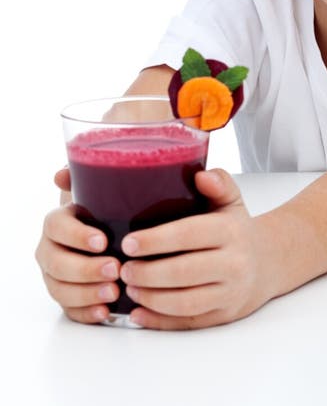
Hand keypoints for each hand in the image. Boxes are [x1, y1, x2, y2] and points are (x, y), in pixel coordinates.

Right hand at [35, 168, 121, 323]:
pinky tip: (105, 312)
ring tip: (114, 293)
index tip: (103, 241)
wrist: (114, 230)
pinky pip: (70, 309)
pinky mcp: (68, 296)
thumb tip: (61, 174)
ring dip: (86, 293)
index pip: (56, 227)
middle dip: (84, 269)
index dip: (76, 235)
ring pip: (60, 289)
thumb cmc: (108, 207)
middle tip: (115, 269)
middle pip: (56, 263)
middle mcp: (51, 249)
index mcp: (58, 221)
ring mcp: (56, 275)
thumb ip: (86, 177)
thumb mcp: (103, 190)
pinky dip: (87, 312)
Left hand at [119, 170, 274, 329]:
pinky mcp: (223, 316)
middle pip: (184, 273)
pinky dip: (160, 321)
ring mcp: (230, 293)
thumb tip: (200, 175)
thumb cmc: (238, 231)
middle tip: (122, 269)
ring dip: (151, 298)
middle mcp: (233, 263)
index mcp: (231, 231)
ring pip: (185, 302)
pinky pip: (188, 323)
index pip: (190, 235)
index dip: (156, 240)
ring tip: (130, 288)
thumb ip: (218, 183)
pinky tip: (139, 314)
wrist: (268, 264)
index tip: (129, 243)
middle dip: (147, 273)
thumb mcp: (232, 202)